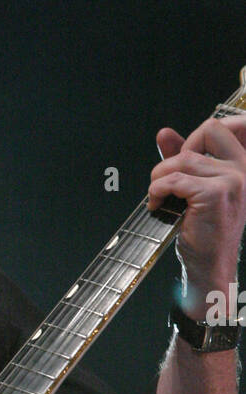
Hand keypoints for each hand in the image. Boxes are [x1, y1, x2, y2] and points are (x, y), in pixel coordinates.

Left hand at [148, 114, 245, 305]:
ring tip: (159, 197)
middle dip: (178, 153)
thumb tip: (164, 133)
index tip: (180, 162)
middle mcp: (242, 169)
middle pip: (205, 134)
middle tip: (167, 180)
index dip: (194, 137)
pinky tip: (156, 205)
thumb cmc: (204, 232)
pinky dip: (157, 191)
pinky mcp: (215, 194)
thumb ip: (182, 159)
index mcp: (242, 165)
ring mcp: (232, 180)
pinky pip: (175, 180)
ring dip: (160, 177)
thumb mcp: (194, 189)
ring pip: (184, 160)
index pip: (220, 126)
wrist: (210, 267)